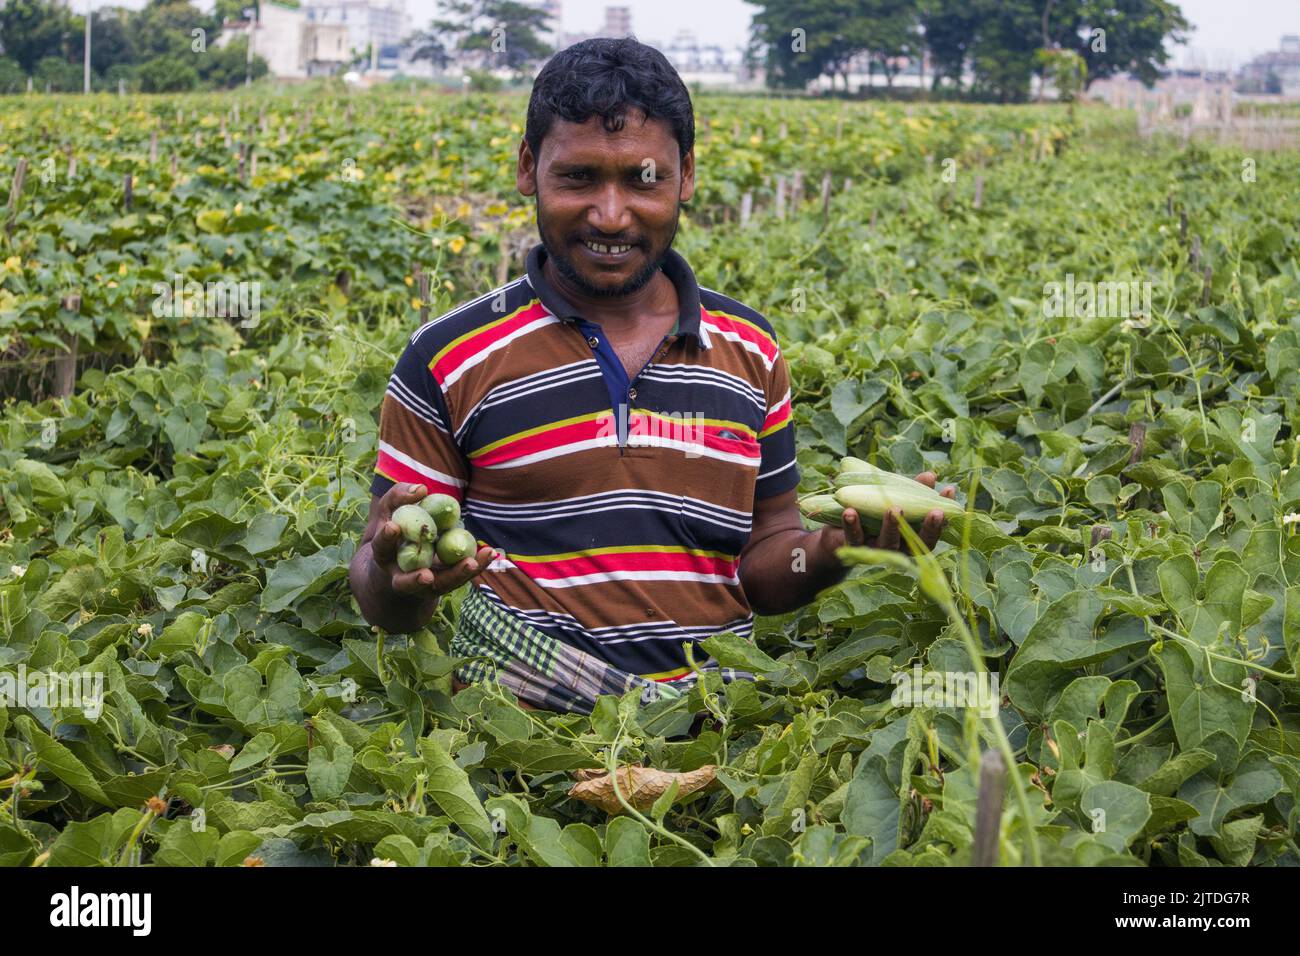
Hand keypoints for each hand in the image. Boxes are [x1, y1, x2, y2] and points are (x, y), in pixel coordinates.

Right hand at [370, 483, 495, 596]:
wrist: (400, 560)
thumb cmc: (395, 528)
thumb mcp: (389, 510)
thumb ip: (399, 496)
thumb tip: (422, 489)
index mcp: (383, 556)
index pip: (382, 547)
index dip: (386, 538)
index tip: (394, 527)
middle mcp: (400, 576)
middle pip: (406, 583)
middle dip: (415, 580)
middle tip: (426, 576)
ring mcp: (424, 585)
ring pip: (440, 585)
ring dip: (456, 575)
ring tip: (471, 562)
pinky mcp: (445, 583)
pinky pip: (461, 576)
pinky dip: (476, 565)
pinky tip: (489, 552)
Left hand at [819, 472, 956, 558]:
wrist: (839, 531)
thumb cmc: (874, 514)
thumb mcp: (894, 499)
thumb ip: (911, 490)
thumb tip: (931, 476)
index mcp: (911, 538)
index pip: (932, 533)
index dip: (943, 518)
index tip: (950, 494)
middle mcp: (897, 549)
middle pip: (916, 543)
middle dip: (927, 528)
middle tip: (936, 511)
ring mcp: (875, 549)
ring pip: (887, 542)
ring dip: (892, 525)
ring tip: (894, 508)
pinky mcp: (853, 548)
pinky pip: (853, 538)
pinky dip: (852, 524)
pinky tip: (850, 510)